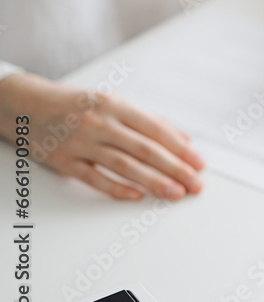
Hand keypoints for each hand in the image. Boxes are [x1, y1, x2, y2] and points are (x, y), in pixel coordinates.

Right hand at [0, 73, 203, 200]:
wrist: (26, 106)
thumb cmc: (78, 106)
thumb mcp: (113, 104)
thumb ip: (149, 121)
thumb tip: (184, 140)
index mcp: (115, 106)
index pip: (156, 130)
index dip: (180, 149)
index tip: (199, 164)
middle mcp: (99, 123)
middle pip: (145, 150)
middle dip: (175, 169)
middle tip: (195, 184)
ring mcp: (80, 143)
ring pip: (123, 166)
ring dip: (153, 181)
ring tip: (175, 193)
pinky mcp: (64, 161)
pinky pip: (94, 178)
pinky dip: (116, 188)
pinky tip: (137, 196)